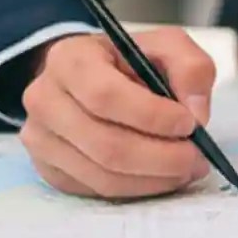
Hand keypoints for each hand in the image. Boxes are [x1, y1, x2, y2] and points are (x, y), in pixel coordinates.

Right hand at [19, 28, 216, 199]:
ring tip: (186, 168)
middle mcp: (44, 100)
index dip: (152, 116)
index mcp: (69, 59)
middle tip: (196, 157)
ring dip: (154, 179)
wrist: (86, 79)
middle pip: (106, 145)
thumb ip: (191, 68)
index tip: (189, 124)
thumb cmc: (127, 63)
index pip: (105, 96)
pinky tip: (161, 176)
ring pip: (102, 175)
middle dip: (161, 157)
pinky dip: (138, 189)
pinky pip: (97, 191)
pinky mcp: (49, 170)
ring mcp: (41, 140)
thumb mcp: (166, 47)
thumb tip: (196, 114)